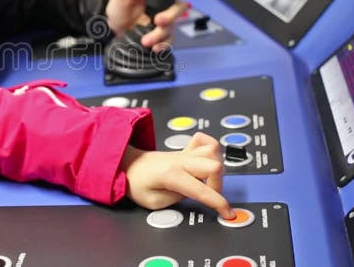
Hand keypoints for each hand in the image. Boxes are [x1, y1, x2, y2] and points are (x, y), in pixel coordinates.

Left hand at [105, 0, 186, 50]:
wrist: (113, 29)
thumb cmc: (119, 8)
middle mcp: (163, 5)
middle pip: (179, 7)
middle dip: (170, 15)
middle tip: (157, 21)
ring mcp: (164, 21)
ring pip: (172, 26)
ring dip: (160, 34)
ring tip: (145, 40)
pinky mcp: (162, 35)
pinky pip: (169, 40)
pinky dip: (163, 45)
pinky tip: (154, 47)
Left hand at [119, 132, 233, 218]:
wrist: (125, 163)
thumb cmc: (135, 182)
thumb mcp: (153, 202)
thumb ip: (177, 199)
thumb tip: (194, 193)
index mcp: (171, 174)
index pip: (202, 189)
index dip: (218, 203)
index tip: (228, 213)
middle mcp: (180, 160)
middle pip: (214, 166)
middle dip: (218, 185)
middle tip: (208, 194)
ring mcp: (183, 153)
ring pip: (213, 151)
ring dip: (216, 168)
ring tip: (205, 179)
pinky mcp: (184, 150)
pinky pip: (204, 140)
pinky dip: (210, 148)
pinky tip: (204, 161)